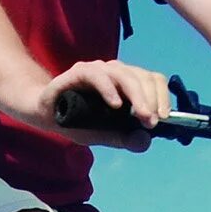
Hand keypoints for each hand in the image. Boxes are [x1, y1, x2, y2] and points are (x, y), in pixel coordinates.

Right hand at [35, 59, 168, 148]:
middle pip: (143, 77)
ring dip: (137, 96)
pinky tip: (114, 105)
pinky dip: (108, 89)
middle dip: (151, 100)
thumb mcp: (104, 135)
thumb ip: (124, 138)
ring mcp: (98, 70)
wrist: (46, 114)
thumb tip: (145, 141)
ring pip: (124, 74)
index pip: (153, 80)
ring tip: (141, 116)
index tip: (165, 119)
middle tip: (151, 122)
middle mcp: (115, 72)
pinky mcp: (79, 72)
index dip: (162, 97)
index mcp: (127, 83)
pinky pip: (97, 76)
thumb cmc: (78, 121)